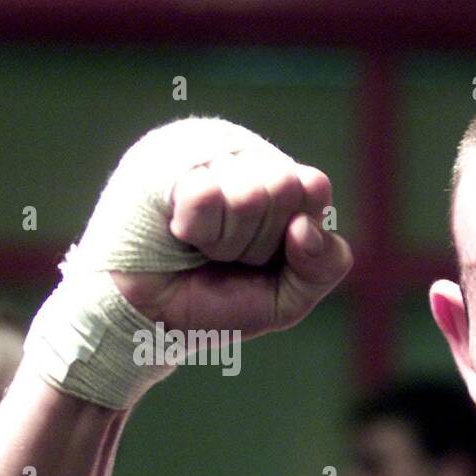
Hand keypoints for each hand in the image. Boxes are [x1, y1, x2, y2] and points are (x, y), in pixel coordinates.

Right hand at [110, 150, 352, 339]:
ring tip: (201, 247)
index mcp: (275, 181)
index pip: (314, 186)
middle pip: (285, 186)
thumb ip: (325, 265)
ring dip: (227, 241)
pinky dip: (197, 231)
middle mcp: (240, 158)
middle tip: (226, 255)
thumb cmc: (217, 301)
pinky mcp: (160, 162)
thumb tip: (306, 228)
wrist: (151, 321)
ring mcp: (199, 154)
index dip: (295, 232)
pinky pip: (206, 194)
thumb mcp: (289, 298)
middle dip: (260, 241)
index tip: (265, 256)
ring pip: (250, 194)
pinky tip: (178, 232)